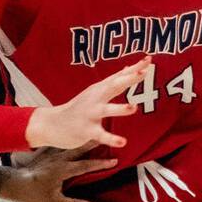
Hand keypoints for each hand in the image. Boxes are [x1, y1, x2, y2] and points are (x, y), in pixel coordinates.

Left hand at [4, 144, 118, 201]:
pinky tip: (70, 135)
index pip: (86, 165)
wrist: (13, 183)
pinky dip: (67, 139)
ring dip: (81, 139)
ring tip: (91, 134)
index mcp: (63, 169)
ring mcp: (50, 154)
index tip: (114, 160)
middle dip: (94, 142)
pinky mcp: (43, 153)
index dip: (101, 164)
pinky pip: (59, 143)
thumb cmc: (33, 194)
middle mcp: (58, 158)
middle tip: (106, 136)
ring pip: (70, 144)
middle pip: (80, 148)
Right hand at [25, 57, 149, 149]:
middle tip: (145, 71)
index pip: (120, 76)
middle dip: (129, 79)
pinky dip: (111, 138)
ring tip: (133, 107)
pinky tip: (122, 142)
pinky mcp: (86, 130)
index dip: (135, 68)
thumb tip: (128, 68)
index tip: (149, 59)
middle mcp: (95, 98)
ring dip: (120, 108)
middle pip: (114, 86)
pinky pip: (101, 135)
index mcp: (99, 89)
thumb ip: (113, 82)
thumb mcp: (95, 92)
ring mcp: (90, 114)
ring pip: (107, 110)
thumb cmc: (78, 108)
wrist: (52, 124)